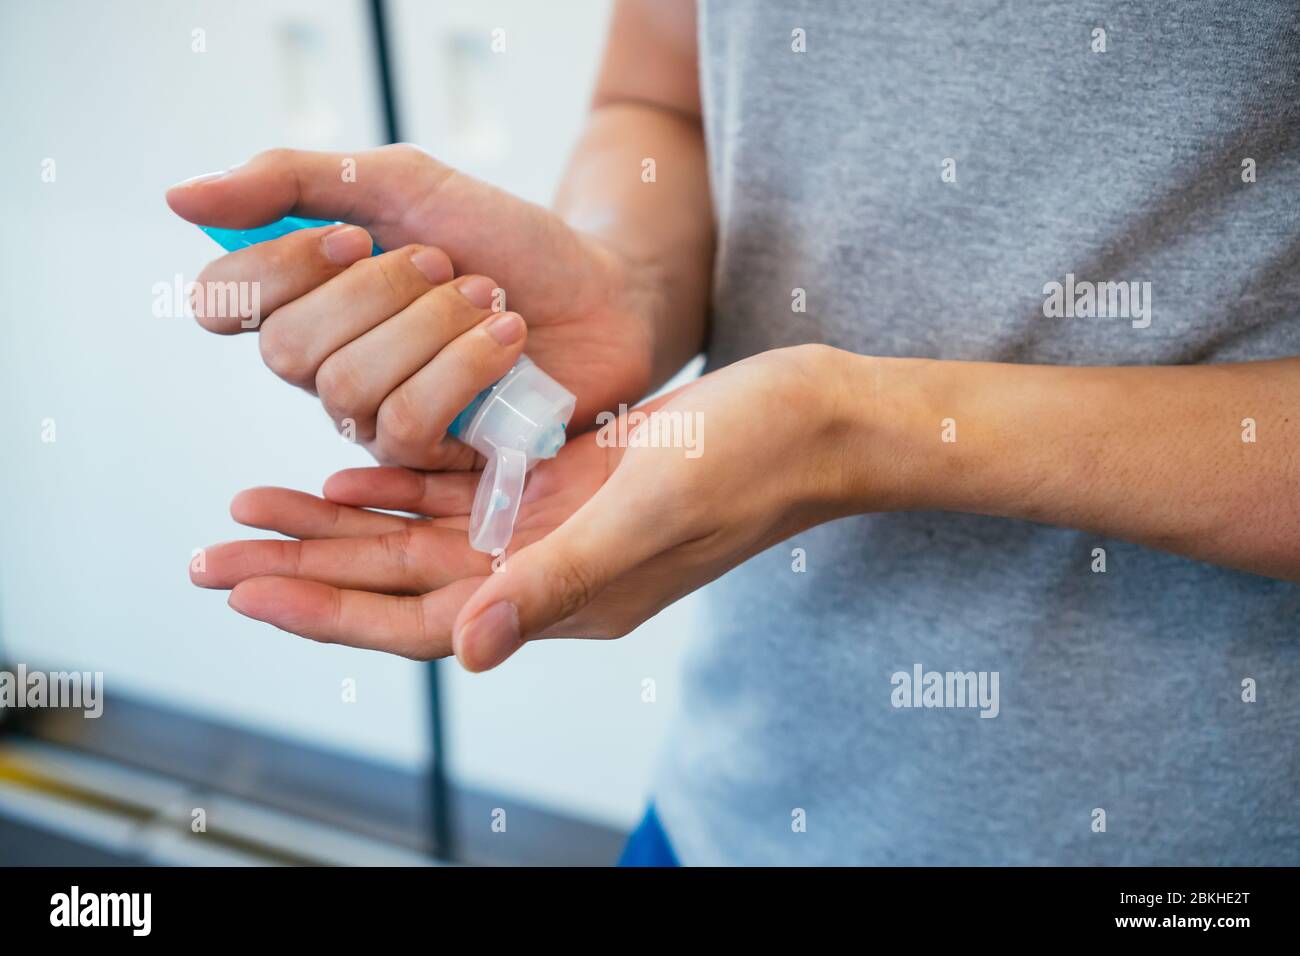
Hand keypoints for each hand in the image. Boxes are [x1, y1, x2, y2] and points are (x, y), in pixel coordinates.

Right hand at [166, 144, 656, 468]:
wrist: (599, 287)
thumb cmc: (502, 239)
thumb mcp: (402, 183)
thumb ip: (294, 181)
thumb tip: (179, 195)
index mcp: (309, 298)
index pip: (227, 301)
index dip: (279, 270)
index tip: (352, 235)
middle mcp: (329, 365)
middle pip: (288, 350)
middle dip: (375, 294)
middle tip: (443, 262)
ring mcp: (376, 418)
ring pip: (347, 389)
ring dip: (430, 326)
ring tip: (491, 297)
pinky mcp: (431, 459)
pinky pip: (406, 426)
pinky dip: (461, 368)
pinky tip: (508, 338)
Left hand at [192, 345, 867, 669]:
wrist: (810, 419)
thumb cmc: (746, 464)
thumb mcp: (648, 515)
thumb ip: (557, 582)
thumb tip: (472, 647)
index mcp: (563, 599)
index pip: (421, 622)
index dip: (328, 609)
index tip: (243, 589)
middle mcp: (545, 575)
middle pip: (401, 583)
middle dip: (307, 568)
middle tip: (213, 549)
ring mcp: (552, 530)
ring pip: (421, 537)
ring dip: (340, 526)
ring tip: (256, 507)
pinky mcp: (562, 486)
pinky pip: (463, 494)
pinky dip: (403, 484)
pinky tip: (351, 469)